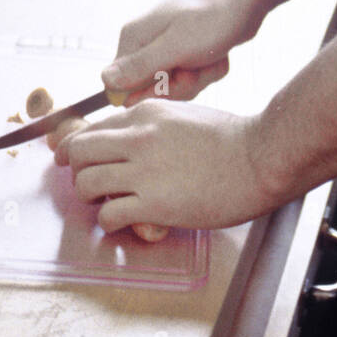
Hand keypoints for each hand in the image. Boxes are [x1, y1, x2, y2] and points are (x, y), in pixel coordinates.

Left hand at [55, 97, 270, 230]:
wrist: (259, 158)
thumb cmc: (232, 138)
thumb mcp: (185, 115)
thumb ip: (153, 125)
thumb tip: (131, 141)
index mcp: (147, 114)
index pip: (95, 128)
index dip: (80, 146)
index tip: (77, 159)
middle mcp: (138, 138)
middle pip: (80, 151)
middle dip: (76, 168)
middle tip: (86, 180)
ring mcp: (144, 171)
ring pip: (86, 183)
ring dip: (90, 197)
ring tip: (106, 203)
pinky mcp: (153, 205)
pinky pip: (109, 215)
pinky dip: (108, 222)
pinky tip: (123, 222)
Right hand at [101, 0, 264, 105]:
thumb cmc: (214, 16)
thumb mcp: (177, 46)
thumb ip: (140, 66)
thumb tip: (105, 80)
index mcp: (134, 39)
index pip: (121, 87)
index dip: (149, 93)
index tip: (176, 79)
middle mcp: (145, 43)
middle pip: (151, 90)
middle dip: (181, 85)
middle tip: (197, 67)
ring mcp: (166, 47)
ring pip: (175, 86)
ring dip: (199, 78)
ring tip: (211, 56)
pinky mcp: (185, 51)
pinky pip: (192, 78)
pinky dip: (209, 71)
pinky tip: (219, 53)